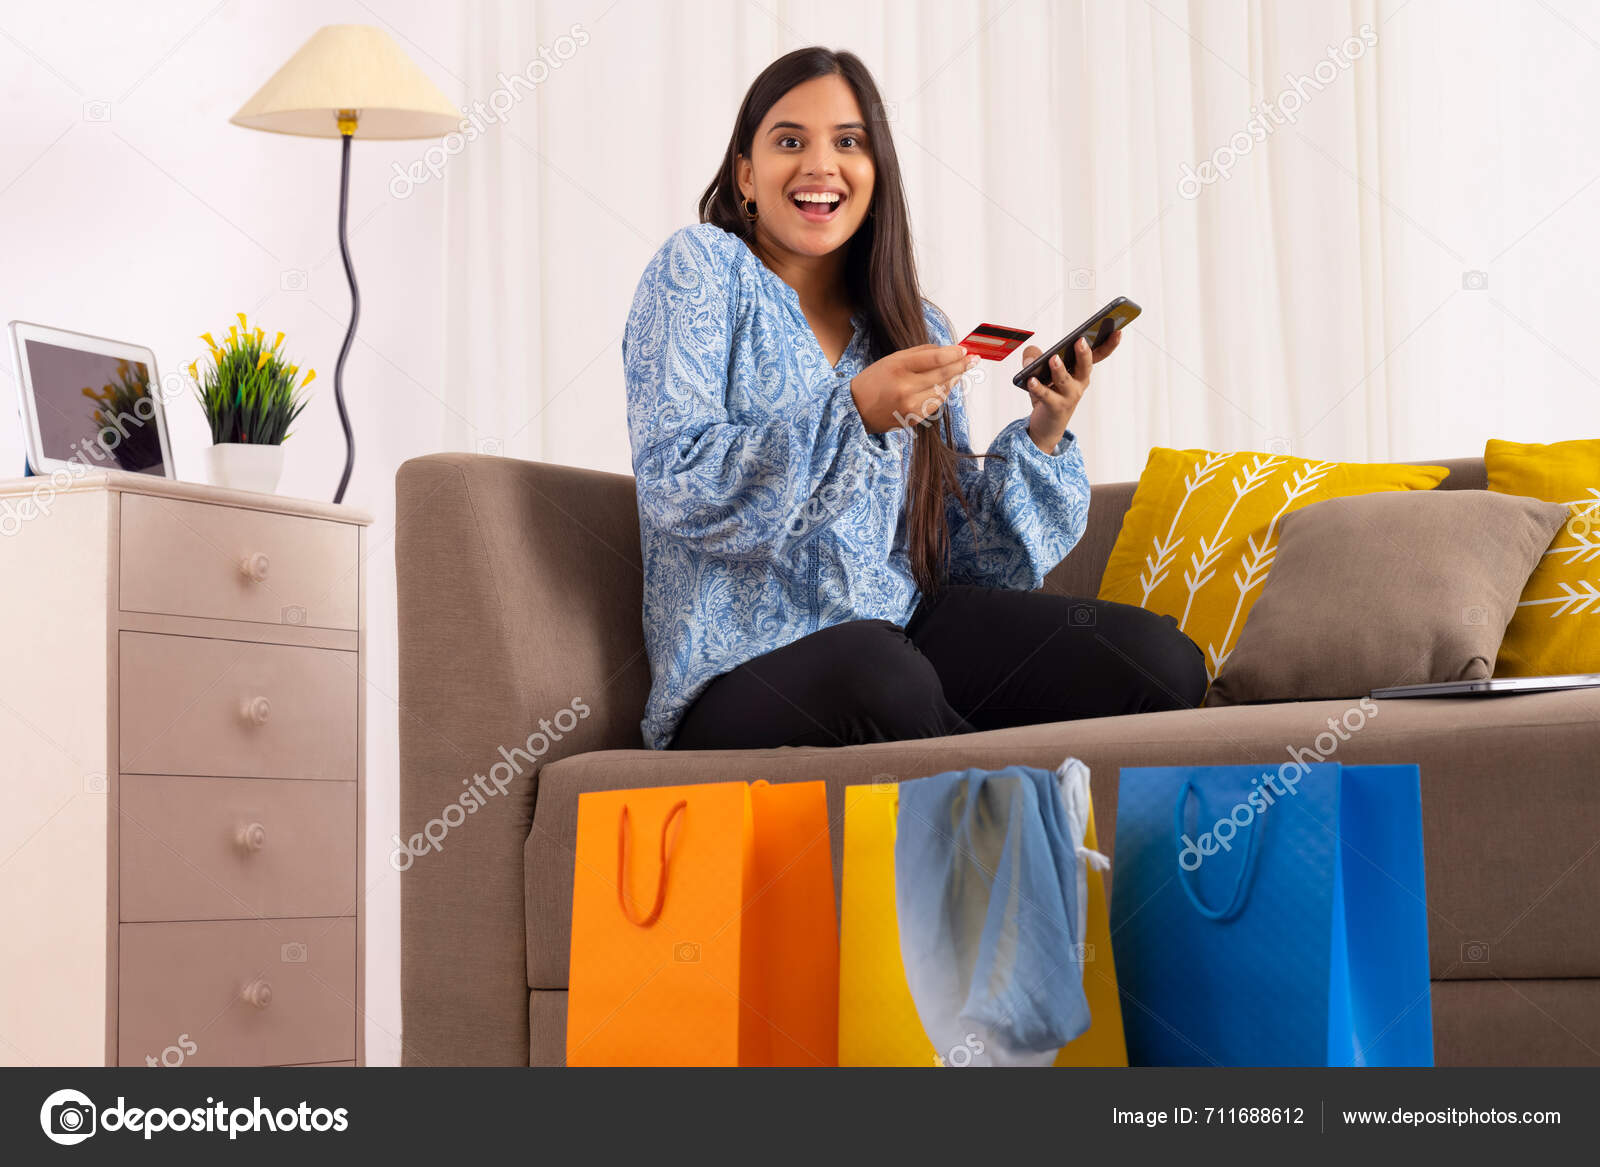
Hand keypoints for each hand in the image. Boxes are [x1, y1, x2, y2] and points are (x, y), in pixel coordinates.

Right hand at [850, 343, 976, 434]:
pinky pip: (936, 404)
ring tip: (959, 371)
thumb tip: (946, 350)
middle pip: (943, 375)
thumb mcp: (892, 359)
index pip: (934, 358)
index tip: (964, 350)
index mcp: (898, 367)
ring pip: (943, 391)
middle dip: (961, 366)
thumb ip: (919, 353)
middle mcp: (905, 387)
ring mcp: (910, 406)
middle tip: (973, 359)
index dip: (953, 354)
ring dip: (954, 379)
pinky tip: (945, 386)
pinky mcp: (913, 418)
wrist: (856, 410)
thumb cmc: (874, 380)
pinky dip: (943, 393)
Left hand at [1020, 328, 1120, 452]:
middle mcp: (1079, 383)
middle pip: (1084, 367)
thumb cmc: (1050, 392)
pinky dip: (1038, 387)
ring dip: (1060, 369)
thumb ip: (1036, 357)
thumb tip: (1031, 353)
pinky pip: (1046, 395)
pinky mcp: (1055, 407)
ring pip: (1065, 381)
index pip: (1097, 356)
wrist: (1047, 425)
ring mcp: (1069, 396)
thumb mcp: (1042, 371)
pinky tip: (1031, 380)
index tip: (1118, 331)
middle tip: (1080, 341)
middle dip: (1084, 354)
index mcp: (1081, 371)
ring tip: (1053, 359)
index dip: (1109, 344)